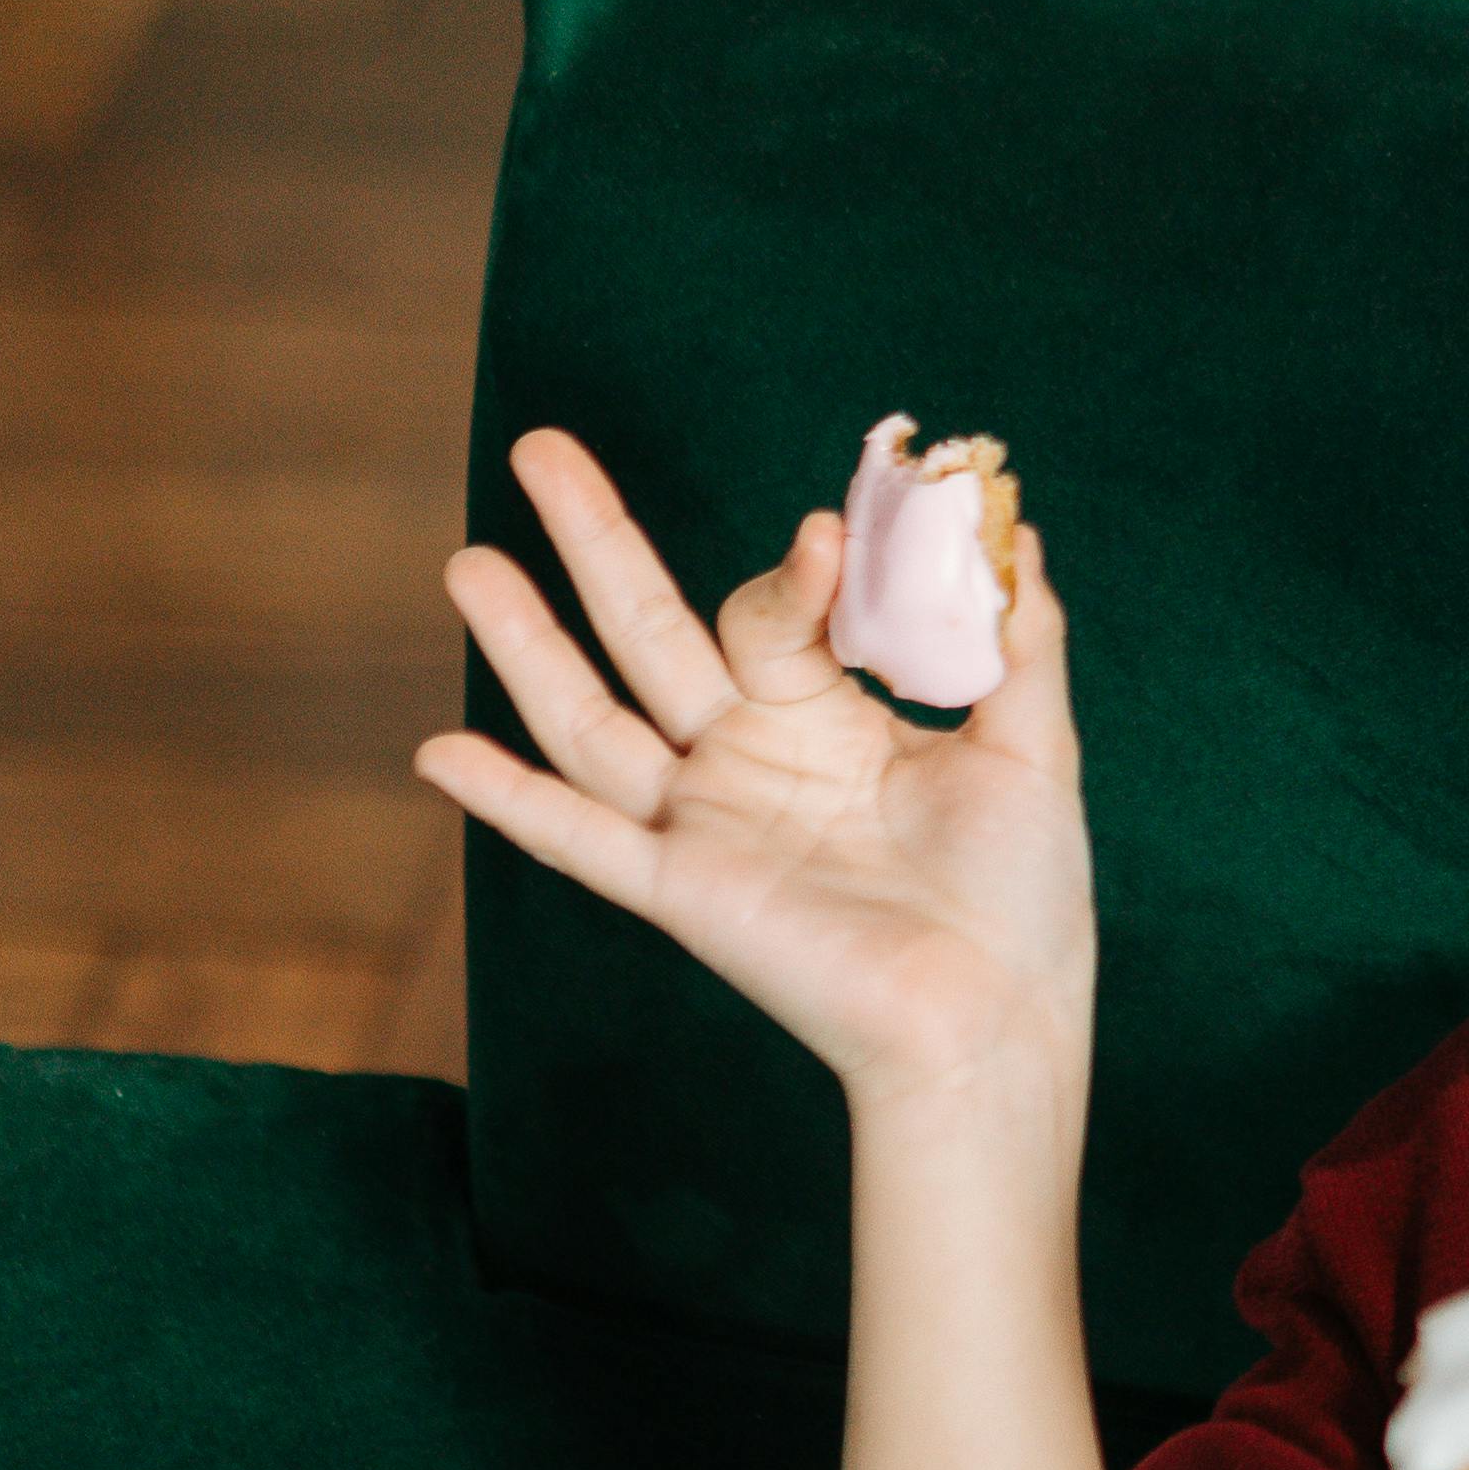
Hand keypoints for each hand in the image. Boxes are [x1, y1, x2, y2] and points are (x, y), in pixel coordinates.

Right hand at [417, 426, 1093, 1114]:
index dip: (798, 571)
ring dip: (526, 646)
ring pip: (593, 719)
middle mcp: (750, 760)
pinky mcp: (685, 893)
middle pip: (650, 631)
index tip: (831, 532)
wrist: (997, 1022)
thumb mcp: (1032, 747)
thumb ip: (1017, 641)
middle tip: (540, 447)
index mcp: (826, 720)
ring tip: (467, 560)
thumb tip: (1017, 531)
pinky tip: (437, 752)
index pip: (777, 611)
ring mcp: (707, 824)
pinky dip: (509, 800)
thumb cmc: (1021, 899)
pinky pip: (582, 840)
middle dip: (596, 541)